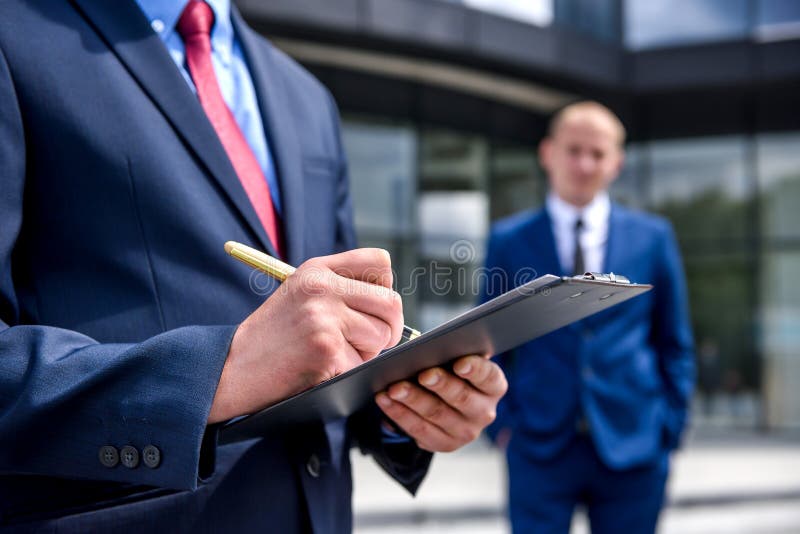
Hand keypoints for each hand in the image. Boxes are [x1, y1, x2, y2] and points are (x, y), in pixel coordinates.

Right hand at [209, 248, 403, 422]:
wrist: (234, 367)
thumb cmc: (273, 336)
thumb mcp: (300, 294)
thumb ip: (340, 287)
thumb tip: (390, 302)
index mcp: (318, 270)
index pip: (380, 261)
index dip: (385, 287)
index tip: (373, 306)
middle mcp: (323, 288)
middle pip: (391, 303)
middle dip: (389, 328)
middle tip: (373, 341)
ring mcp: (325, 318)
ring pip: (382, 336)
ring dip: (368, 353)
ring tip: (338, 353)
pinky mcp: (326, 350)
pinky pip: (362, 364)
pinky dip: (348, 372)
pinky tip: (323, 368)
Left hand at [374, 355, 507, 451]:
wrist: (446, 401)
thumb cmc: (450, 369)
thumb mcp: (456, 360)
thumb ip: (449, 355)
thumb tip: (427, 349)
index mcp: (493, 386)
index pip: (488, 377)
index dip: (475, 370)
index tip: (459, 363)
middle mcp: (484, 412)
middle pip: (461, 398)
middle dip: (441, 385)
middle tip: (423, 374)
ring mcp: (466, 432)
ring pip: (436, 415)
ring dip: (413, 400)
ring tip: (394, 388)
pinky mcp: (444, 444)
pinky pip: (418, 429)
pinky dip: (399, 413)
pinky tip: (384, 399)